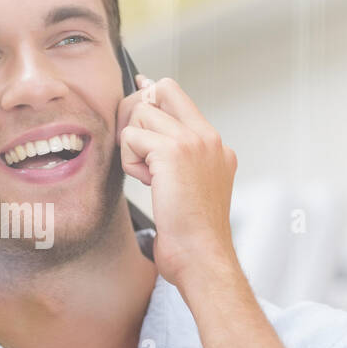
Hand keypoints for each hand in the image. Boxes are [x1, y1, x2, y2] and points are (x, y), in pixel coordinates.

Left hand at [117, 75, 238, 290]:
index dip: (153, 96)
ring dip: (134, 147)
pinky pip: (131, 137)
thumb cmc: (191, 234)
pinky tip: (149, 184)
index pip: (179, 96)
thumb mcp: (190, 188)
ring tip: (150, 177)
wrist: (201, 256)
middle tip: (136, 149)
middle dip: (137, 115)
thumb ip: (176, 157)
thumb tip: (148, 136)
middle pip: (161, 91)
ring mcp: (194, 141)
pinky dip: (131, 162)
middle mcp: (209, 138)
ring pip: (142, 114)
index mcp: (216, 146)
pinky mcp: (174, 151)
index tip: (139, 98)